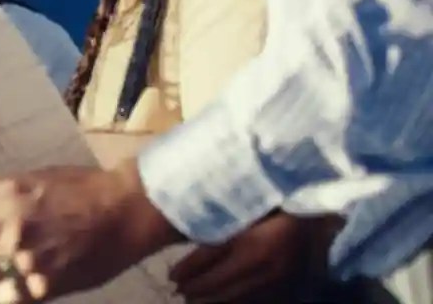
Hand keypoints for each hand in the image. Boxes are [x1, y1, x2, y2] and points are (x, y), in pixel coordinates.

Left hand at [0, 161, 179, 301]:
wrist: (124, 208)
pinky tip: (6, 295)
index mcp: (8, 192)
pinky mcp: (47, 279)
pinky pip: (15, 294)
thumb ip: (1, 195)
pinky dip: (8, 295)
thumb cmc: (81, 189)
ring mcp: (28, 253)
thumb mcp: (36, 181)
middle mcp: (11, 222)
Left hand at [169, 213, 332, 302]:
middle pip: (221, 282)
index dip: (188, 270)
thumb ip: (222, 218)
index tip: (170, 276)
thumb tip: (188, 228)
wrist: (322, 214)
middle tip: (177, 290)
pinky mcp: (288, 285)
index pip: (210, 260)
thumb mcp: (246, 205)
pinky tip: (222, 301)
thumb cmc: (277, 201)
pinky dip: (236, 301)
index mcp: (251, 241)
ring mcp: (277, 277)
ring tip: (193, 300)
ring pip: (238, 295)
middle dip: (197, 289)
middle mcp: (264, 264)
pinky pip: (258, 298)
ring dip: (213, 299)